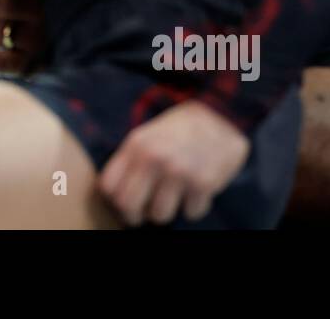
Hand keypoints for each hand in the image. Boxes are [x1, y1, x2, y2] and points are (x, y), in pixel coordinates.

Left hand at [99, 100, 249, 225]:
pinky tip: (195, 192)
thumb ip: (131, 159)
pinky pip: (190, 213)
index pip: (109, 186)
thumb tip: (114, 193)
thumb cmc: (181, 126)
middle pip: (128, 206)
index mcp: (136, 145)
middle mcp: (154, 159)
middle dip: (134, 215)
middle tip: (143, 213)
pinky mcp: (203, 183)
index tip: (123, 201)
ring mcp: (179, 172)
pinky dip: (193, 207)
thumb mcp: (147, 134)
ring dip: (166, 211)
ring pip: (159, 215)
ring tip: (172, 198)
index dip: (114, 199)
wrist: (220, 113)